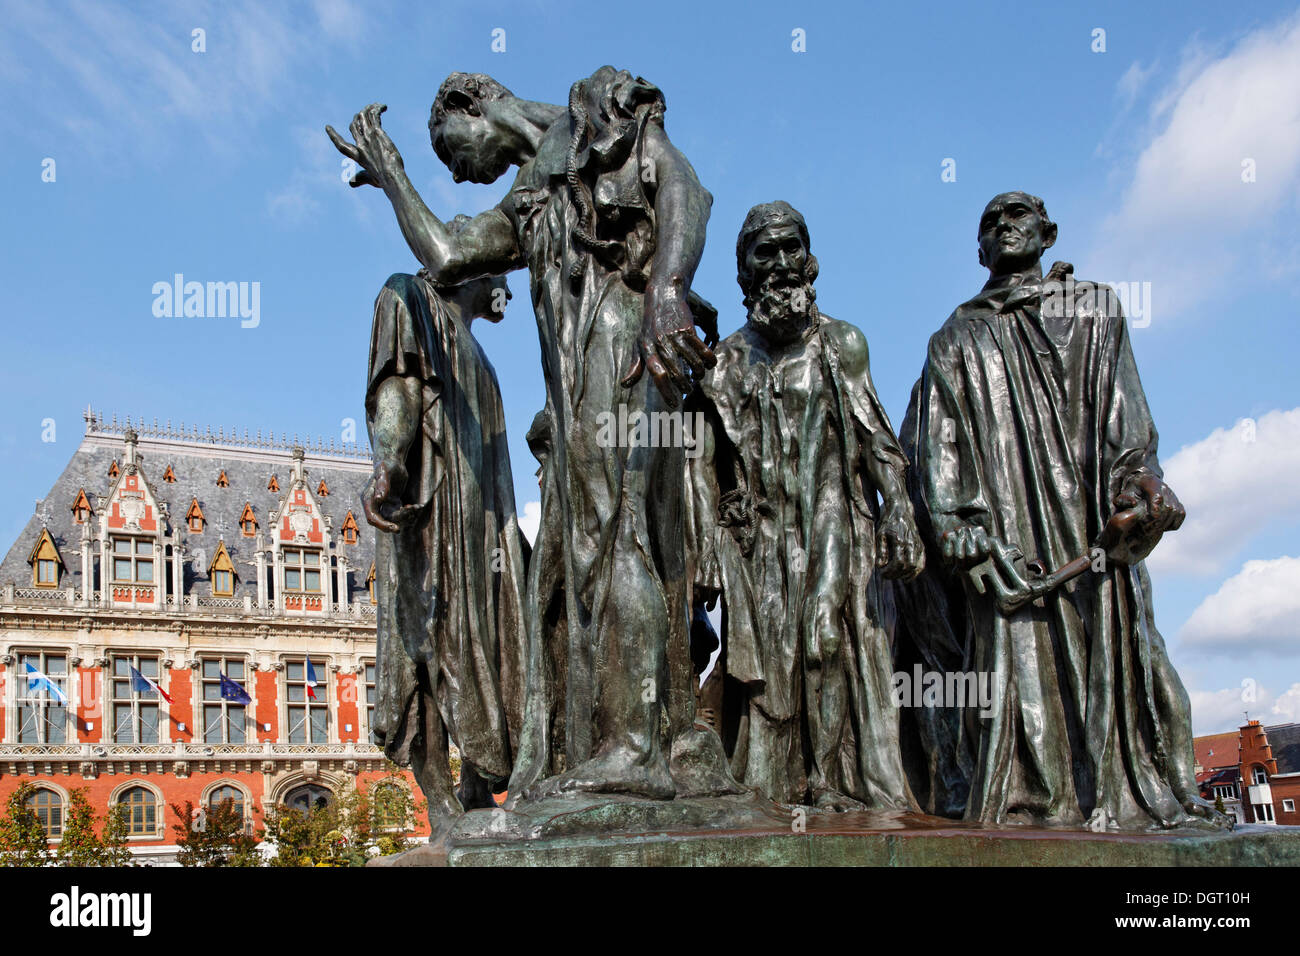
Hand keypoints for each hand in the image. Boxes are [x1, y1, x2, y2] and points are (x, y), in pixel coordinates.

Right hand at [326, 103, 404, 190]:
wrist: (391, 176)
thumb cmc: (383, 180)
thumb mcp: (370, 179)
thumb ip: (360, 179)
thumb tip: (350, 183)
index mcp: (357, 156)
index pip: (341, 145)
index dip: (334, 136)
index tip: (328, 128)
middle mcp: (360, 145)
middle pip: (354, 125)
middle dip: (358, 118)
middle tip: (367, 113)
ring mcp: (368, 137)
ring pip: (363, 116)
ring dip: (369, 109)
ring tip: (377, 106)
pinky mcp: (377, 133)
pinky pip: (373, 115)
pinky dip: (377, 108)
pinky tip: (383, 106)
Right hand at [362, 461, 417, 532]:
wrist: (393, 461)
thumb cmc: (387, 464)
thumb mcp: (385, 472)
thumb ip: (382, 485)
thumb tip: (378, 499)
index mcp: (368, 497)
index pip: (372, 517)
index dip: (382, 525)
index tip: (394, 527)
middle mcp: (374, 503)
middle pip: (381, 521)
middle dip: (393, 524)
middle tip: (405, 522)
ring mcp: (383, 504)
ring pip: (392, 519)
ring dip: (404, 517)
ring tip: (414, 508)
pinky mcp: (393, 503)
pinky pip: (399, 513)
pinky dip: (407, 513)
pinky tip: (416, 506)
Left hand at [621, 281, 715, 406]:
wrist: (662, 299)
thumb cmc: (650, 327)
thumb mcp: (639, 344)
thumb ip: (635, 366)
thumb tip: (624, 385)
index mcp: (647, 350)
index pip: (657, 374)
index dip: (666, 391)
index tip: (673, 403)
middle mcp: (661, 343)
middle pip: (677, 372)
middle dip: (685, 386)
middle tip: (688, 390)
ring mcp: (675, 336)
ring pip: (693, 362)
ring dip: (698, 374)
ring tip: (697, 376)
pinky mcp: (688, 329)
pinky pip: (703, 350)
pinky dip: (709, 360)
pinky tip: (709, 364)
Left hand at [876, 504, 924, 580]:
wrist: (901, 510)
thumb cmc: (888, 523)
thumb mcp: (880, 534)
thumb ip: (881, 551)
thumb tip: (880, 566)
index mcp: (900, 540)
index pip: (898, 562)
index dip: (890, 571)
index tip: (882, 572)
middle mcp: (912, 544)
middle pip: (908, 567)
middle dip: (897, 574)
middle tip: (888, 575)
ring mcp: (918, 545)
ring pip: (917, 566)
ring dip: (906, 575)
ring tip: (897, 576)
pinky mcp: (921, 546)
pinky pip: (922, 562)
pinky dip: (916, 571)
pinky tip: (907, 576)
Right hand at [941, 524, 1001, 565]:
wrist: (947, 521)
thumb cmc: (967, 542)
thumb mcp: (979, 543)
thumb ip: (988, 550)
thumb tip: (1001, 562)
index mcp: (980, 531)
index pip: (985, 549)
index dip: (981, 558)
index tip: (978, 560)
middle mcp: (969, 529)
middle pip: (972, 555)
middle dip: (969, 563)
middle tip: (966, 564)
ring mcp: (958, 531)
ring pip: (959, 556)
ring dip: (958, 563)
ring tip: (959, 564)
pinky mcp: (946, 535)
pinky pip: (948, 554)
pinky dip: (949, 561)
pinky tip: (950, 561)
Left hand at [1114, 472, 1184, 533]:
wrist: (1142, 485)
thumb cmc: (1131, 492)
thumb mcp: (1123, 494)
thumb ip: (1123, 500)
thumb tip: (1133, 504)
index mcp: (1149, 482)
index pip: (1156, 495)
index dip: (1156, 506)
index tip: (1154, 517)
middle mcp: (1164, 488)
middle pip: (1168, 507)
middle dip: (1159, 520)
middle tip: (1148, 531)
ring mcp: (1173, 495)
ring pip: (1175, 511)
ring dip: (1165, 523)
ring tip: (1153, 530)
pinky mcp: (1178, 502)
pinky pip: (1181, 514)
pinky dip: (1174, 523)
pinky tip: (1162, 527)